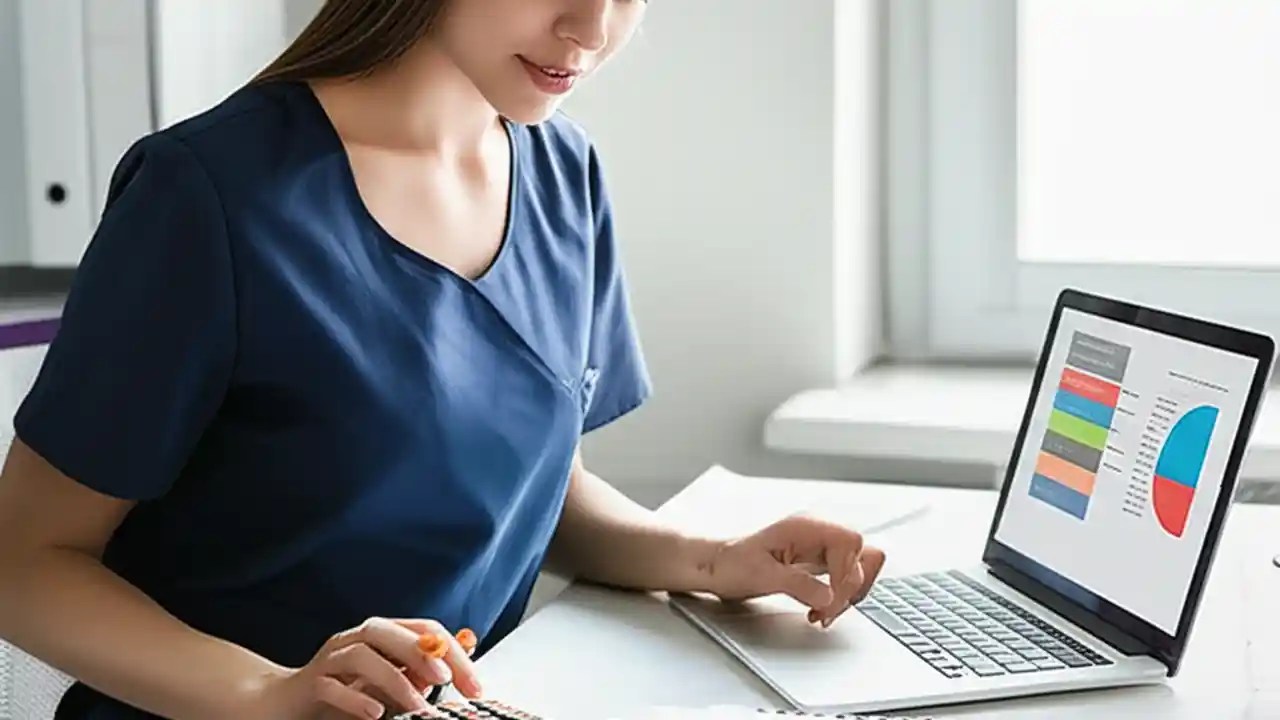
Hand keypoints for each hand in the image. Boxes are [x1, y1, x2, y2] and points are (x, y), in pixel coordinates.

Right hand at [259, 617, 481, 719]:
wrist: (283, 703)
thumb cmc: (342, 691)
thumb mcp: (388, 684)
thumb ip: (418, 673)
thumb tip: (457, 665)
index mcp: (381, 635)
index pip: (424, 630)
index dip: (453, 653)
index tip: (475, 685)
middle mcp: (355, 638)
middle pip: (391, 632)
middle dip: (424, 654)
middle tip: (449, 680)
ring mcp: (330, 658)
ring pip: (362, 655)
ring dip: (394, 678)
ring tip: (418, 705)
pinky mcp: (310, 683)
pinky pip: (331, 685)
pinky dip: (355, 698)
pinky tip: (375, 713)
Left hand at [704, 514, 885, 627]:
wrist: (715, 565)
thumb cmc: (730, 562)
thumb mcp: (760, 575)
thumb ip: (797, 584)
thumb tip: (828, 595)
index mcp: (806, 526)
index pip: (851, 541)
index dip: (847, 572)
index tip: (829, 598)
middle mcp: (817, 532)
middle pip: (863, 554)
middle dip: (850, 588)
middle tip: (826, 610)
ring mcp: (819, 546)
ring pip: (859, 567)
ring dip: (848, 594)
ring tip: (822, 612)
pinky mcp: (818, 561)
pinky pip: (845, 576)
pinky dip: (840, 596)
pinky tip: (819, 608)